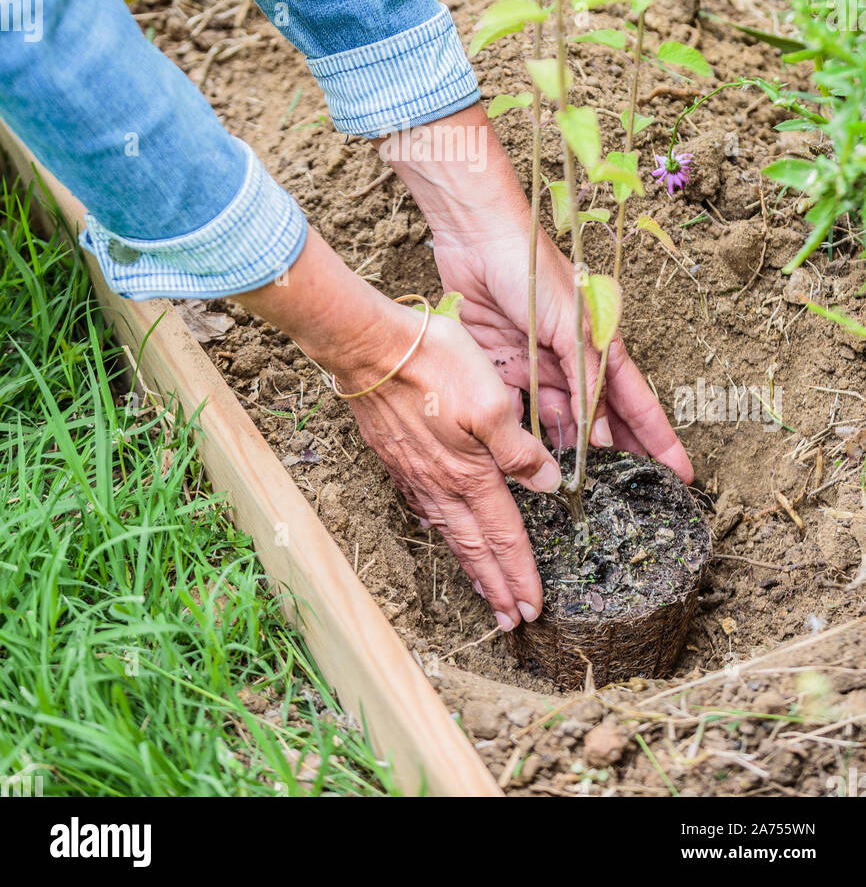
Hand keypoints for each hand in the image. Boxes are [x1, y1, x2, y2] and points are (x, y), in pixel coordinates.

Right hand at [344, 306, 561, 628]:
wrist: (369, 347)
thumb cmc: (434, 362)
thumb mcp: (492, 399)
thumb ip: (518, 447)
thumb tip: (547, 483)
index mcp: (471, 473)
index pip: (504, 534)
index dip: (521, 572)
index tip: (533, 607)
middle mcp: (441, 483)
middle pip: (476, 546)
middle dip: (496, 586)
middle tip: (511, 621)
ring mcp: (415, 472)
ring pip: (449, 532)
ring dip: (471, 566)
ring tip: (484, 592)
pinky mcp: (396, 456)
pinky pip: (424, 507)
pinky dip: (441, 531)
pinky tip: (442, 531)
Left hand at [380, 106, 692, 483]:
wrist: (477, 238)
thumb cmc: (533, 269)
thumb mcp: (569, 327)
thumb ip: (584, 380)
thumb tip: (600, 436)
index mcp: (599, 345)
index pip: (636, 403)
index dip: (658, 439)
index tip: (682, 474)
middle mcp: (571, 360)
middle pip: (599, 420)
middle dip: (616, 457)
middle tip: (628, 499)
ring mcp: (537, 364)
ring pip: (558, 421)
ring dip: (567, 453)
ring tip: (577, 495)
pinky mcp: (503, 364)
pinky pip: (518, 409)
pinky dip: (524, 434)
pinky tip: (529, 464)